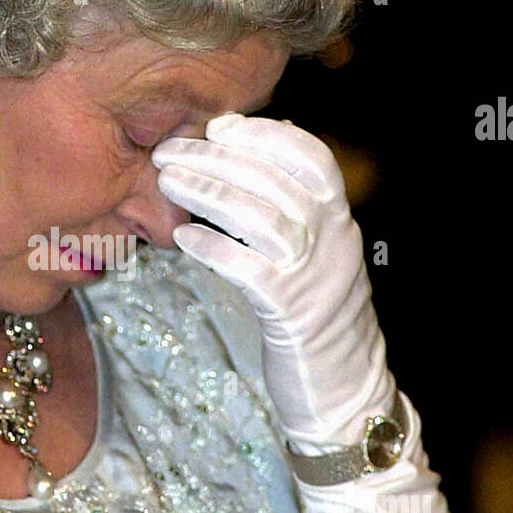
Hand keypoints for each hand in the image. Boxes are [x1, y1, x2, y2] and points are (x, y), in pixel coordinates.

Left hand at [151, 113, 395, 452]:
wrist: (346, 387)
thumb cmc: (317, 316)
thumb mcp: (316, 254)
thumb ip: (290, 212)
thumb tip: (247, 164)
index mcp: (339, 218)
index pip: (311, 156)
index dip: (266, 134)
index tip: (221, 126)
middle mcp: (333, 238)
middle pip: (273, 179)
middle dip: (215, 158)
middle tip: (169, 151)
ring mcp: (314, 273)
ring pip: (258, 215)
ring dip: (206, 192)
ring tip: (166, 182)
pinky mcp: (291, 310)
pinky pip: (247, 268)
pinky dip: (212, 247)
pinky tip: (182, 239)